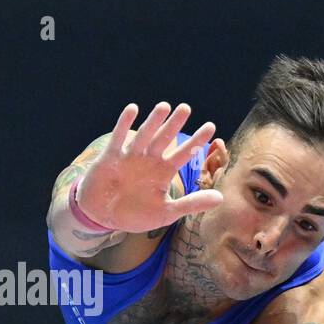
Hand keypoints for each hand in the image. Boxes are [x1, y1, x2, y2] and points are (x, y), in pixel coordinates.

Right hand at [75, 102, 220, 232]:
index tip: (210, 127)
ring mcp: (130, 157)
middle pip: (164, 139)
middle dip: (174, 124)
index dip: (196, 141)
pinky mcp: (111, 158)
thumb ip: (191, 204)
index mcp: (163, 172)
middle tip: (186, 108)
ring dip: (153, 122)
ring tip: (164, 107)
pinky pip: (118, 138)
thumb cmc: (134, 214)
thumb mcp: (166, 213)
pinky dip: (124, 124)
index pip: (183, 153)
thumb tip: (221, 199)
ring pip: (144, 136)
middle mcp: (149, 160)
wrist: (102, 216)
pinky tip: (133, 109)